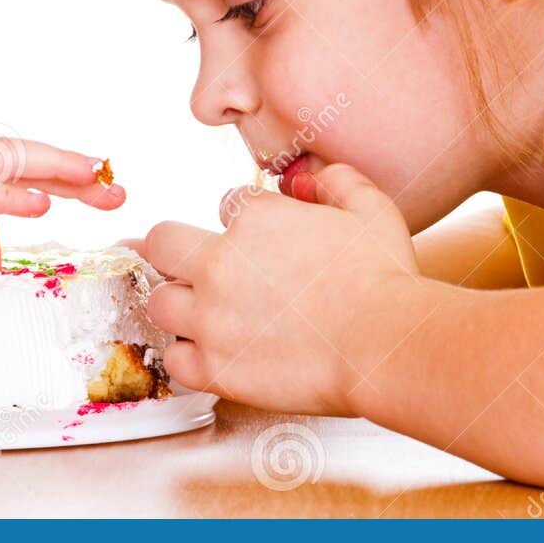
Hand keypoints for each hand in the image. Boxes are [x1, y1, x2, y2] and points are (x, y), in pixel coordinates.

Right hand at [0, 107, 123, 269]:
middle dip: (74, 173)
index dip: (52, 172)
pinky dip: (10, 195)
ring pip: (9, 163)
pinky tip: (40, 202)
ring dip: (57, 170)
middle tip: (116, 187)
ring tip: (97, 178)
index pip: (10, 168)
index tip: (89, 182)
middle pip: (25, 158)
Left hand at [143, 164, 417, 415]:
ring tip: (207, 312)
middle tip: (202, 264)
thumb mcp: (371, 209)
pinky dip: (189, 356)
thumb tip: (316, 175)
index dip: (244, 220)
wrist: (385, 344)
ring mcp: (211, 318)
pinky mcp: (215, 368)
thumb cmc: (384, 278)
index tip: (264, 242)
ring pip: (158, 301)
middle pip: (161, 242)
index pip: (226, 204)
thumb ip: (339, 181)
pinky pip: (174, 358)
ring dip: (179, 303)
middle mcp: (220, 263)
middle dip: (177, 248)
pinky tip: (213, 352)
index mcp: (253, 218)